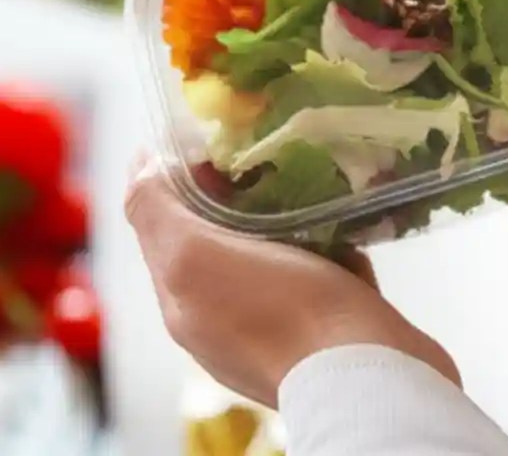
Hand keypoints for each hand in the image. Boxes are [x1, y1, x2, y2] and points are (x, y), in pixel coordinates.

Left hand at [125, 157, 456, 406]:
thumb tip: (138, 166)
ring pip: (271, 250)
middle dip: (230, 189)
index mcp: (182, 301)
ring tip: (308, 175)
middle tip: (260, 148)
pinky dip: (329, 242)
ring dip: (285, 212)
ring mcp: (278, 324)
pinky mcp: (331, 325)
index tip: (206, 134)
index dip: (173, 173)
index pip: (159, 222)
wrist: (369, 373)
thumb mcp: (195, 257)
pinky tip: (346, 222)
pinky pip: (321, 270)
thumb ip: (155, 214)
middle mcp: (221, 318)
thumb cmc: (284, 313)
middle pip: (214, 233)